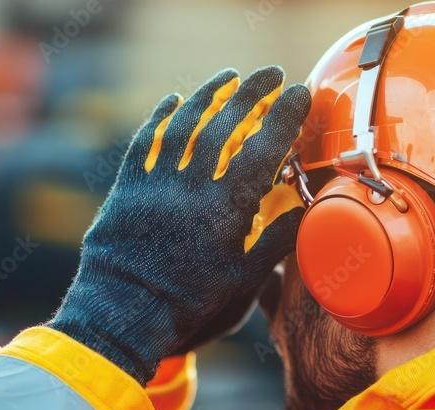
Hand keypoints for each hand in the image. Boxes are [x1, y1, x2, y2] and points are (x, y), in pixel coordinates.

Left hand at [48, 66, 310, 383]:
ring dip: (208, 95)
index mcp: (226, 208)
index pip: (263, 148)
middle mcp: (191, 187)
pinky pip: (144, 141)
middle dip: (252, 92)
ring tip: (228, 77)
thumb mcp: (242, 280)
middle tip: (271, 73)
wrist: (124, 312)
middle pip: (226, 125)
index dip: (284, 117)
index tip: (299, 93)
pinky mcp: (127, 188)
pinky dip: (160, 117)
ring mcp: (156, 183)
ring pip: (185, 125)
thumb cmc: (189, 302)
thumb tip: (310, 213)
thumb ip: (277, 243)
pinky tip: (173, 101)